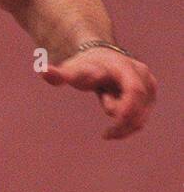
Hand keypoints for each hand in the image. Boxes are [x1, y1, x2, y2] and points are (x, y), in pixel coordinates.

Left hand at [41, 49, 156, 139]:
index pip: (133, 91)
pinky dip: (130, 127)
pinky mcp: (150, 95)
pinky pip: (143, 116)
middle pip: (138, 106)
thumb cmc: (86, 66)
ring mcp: (148, 84)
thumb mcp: (73, 69)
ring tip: (107, 133)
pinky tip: (114, 132)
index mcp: (124, 67)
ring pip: (142, 114)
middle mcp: (140, 74)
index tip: (108, 123)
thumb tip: (42, 71)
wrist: (101, 56)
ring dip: (125, 127)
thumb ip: (59, 73)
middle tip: (106, 134)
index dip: (124, 108)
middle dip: (123, 122)